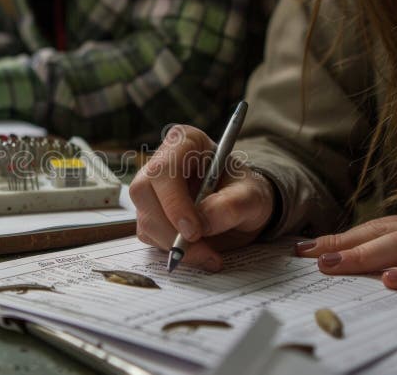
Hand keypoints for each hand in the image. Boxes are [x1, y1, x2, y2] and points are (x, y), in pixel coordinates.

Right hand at [130, 125, 274, 271]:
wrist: (241, 208)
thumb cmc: (245, 192)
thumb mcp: (252, 196)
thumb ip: (232, 205)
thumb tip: (204, 223)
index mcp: (185, 142)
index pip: (164, 169)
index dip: (173, 201)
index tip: (195, 231)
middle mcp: (161, 162)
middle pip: (145, 193)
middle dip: (171, 230)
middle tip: (203, 251)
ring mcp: (151, 189)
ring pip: (145, 219)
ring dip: (174, 244)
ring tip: (209, 254)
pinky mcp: (149, 213)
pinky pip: (149, 235)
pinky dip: (172, 250)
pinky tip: (198, 251)